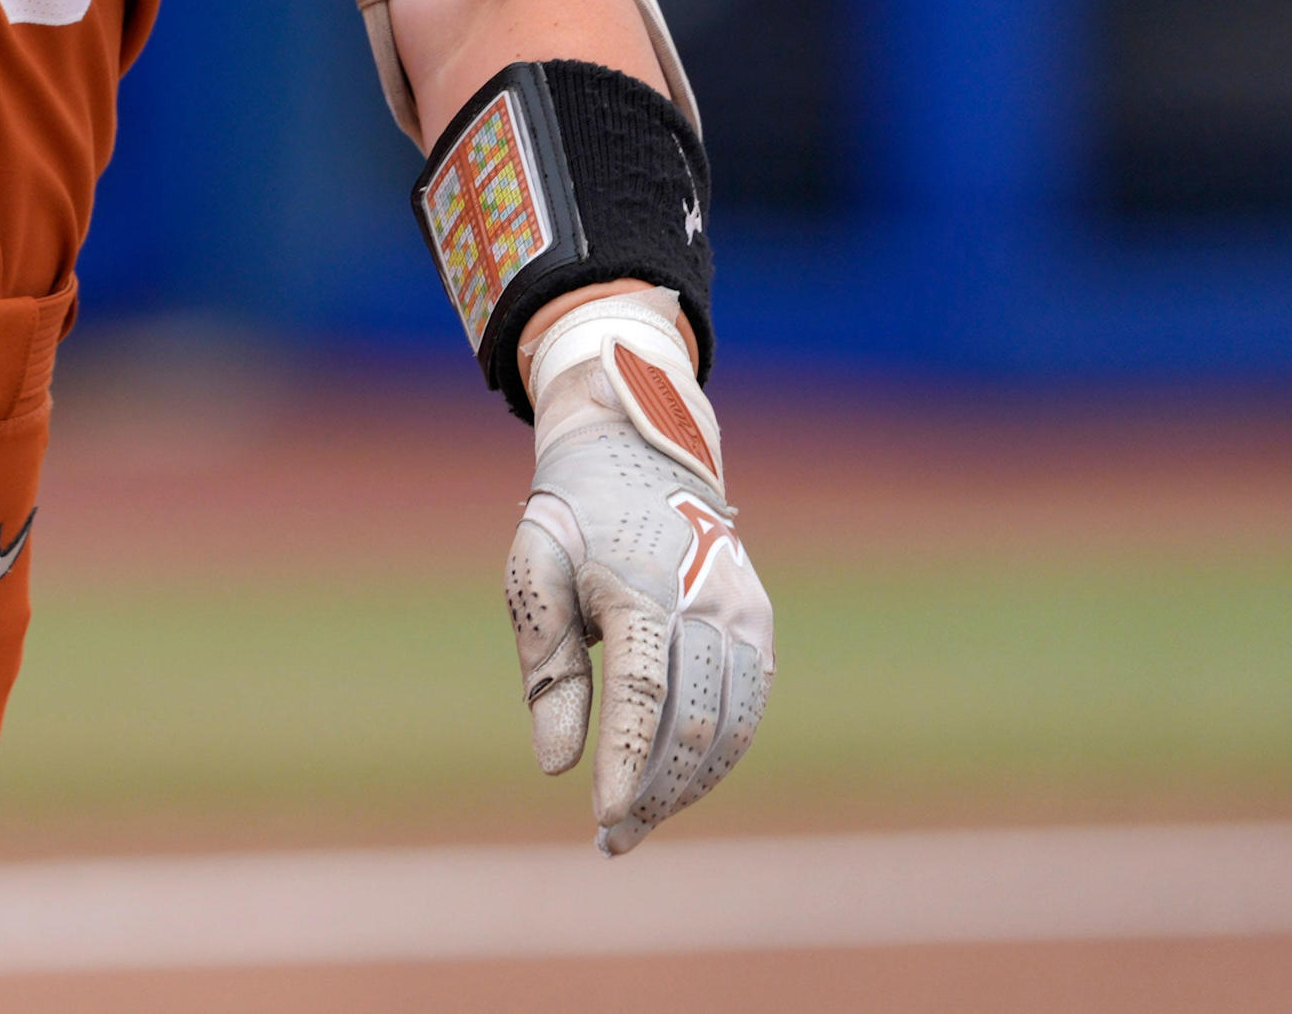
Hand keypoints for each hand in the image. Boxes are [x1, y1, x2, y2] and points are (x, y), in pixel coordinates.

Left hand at [504, 294, 772, 853]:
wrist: (638, 451)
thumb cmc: (571, 520)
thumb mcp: (534, 571)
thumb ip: (545, 667)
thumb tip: (554, 764)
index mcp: (640, 586)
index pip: (641, 693)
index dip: (626, 763)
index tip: (604, 818)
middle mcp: (705, 600)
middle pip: (692, 721)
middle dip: (653, 792)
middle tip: (610, 841)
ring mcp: (740, 612)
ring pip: (730, 726)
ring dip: (687, 786)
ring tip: (637, 824)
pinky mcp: (757, 623)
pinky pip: (747, 707)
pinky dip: (716, 756)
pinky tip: (676, 784)